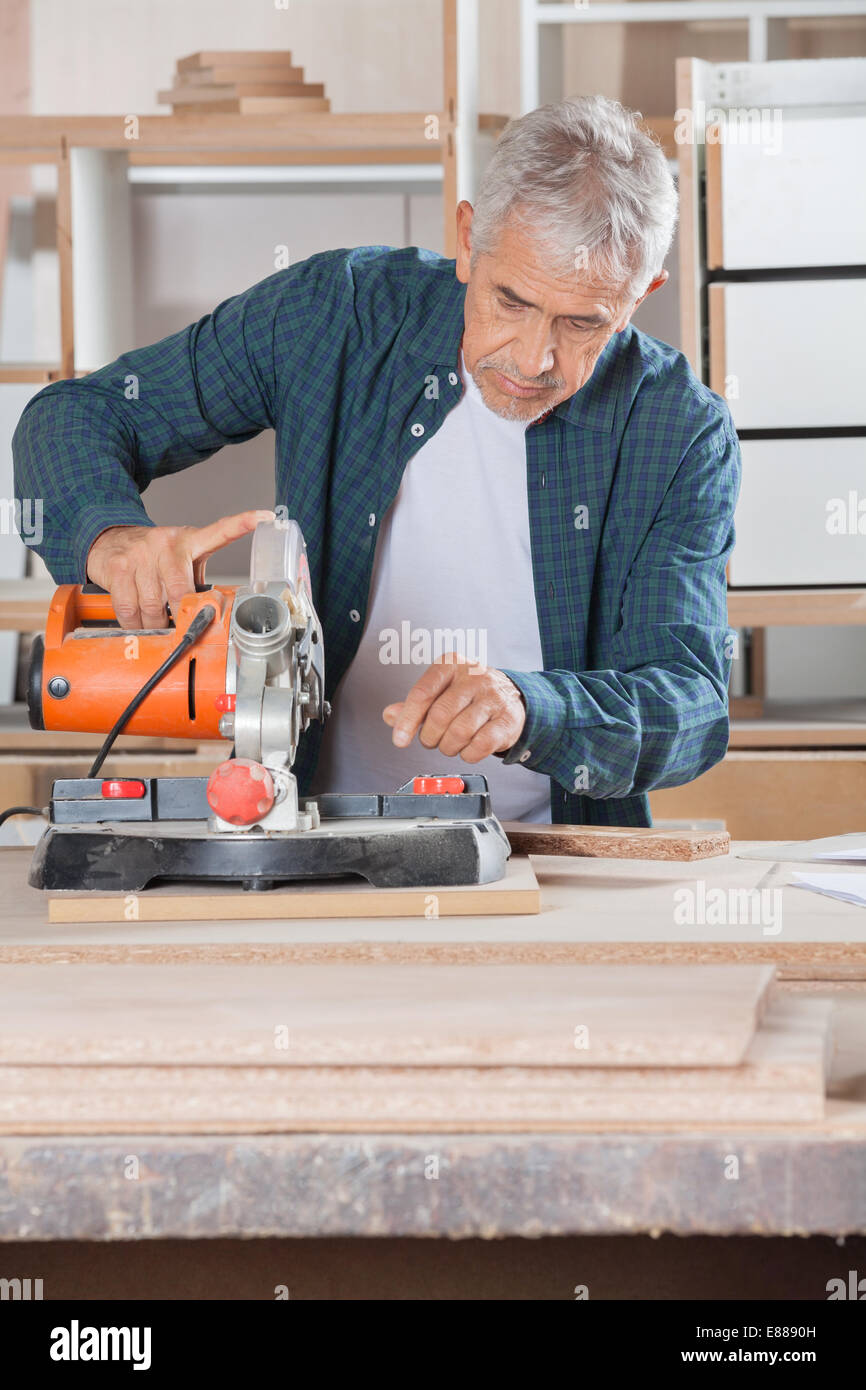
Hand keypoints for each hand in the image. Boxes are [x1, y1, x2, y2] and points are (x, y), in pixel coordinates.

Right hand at [86, 509, 275, 628]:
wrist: (108, 540)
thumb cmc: (152, 558)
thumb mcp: (180, 560)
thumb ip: (196, 581)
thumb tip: (211, 616)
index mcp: (189, 540)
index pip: (219, 531)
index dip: (242, 523)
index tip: (265, 517)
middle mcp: (166, 545)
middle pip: (179, 592)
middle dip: (179, 617)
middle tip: (179, 626)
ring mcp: (140, 555)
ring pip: (153, 606)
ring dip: (155, 625)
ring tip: (156, 623)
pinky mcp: (117, 567)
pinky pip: (129, 609)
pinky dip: (135, 624)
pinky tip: (138, 621)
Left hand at [382, 652, 526, 762]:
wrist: (512, 697)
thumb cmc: (469, 695)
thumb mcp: (440, 691)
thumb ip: (415, 704)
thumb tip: (390, 715)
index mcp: (451, 665)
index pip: (422, 692)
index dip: (407, 720)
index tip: (399, 740)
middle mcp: (474, 676)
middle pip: (440, 715)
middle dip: (430, 737)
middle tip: (432, 740)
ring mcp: (493, 697)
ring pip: (460, 732)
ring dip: (448, 747)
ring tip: (450, 744)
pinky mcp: (508, 719)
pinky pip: (480, 745)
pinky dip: (468, 754)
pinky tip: (468, 748)